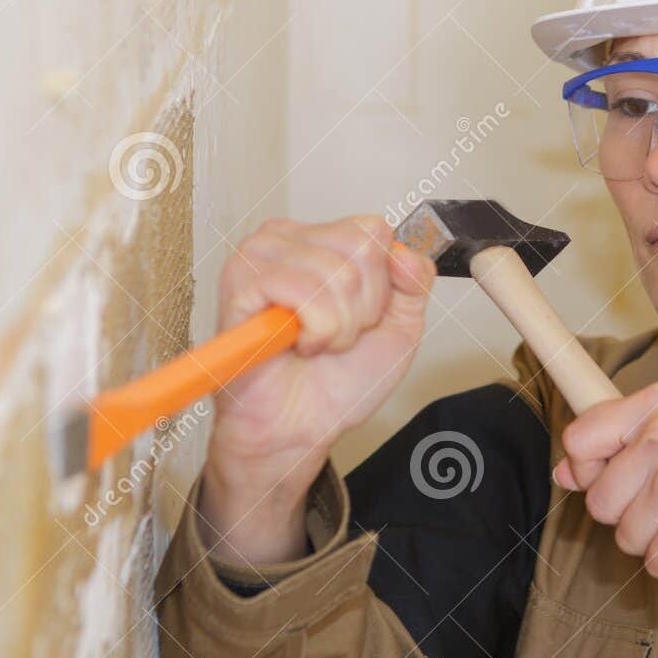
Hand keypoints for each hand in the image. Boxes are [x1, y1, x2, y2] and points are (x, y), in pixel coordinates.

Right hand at [200, 215, 434, 563]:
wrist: (298, 427)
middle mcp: (286, 239)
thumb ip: (415, 281)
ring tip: (313, 342)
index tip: (358, 318)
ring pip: (338, 273)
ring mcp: (258, 256)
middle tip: (332, 333)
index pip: (374, 230)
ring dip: (338, 326)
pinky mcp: (241, 282)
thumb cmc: (336, 381)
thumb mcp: (400, 326)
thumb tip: (404, 250)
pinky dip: (316, 331)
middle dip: (361, 307)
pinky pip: (306, 291)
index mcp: (319, 240)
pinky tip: (296, 344)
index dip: (380, 286)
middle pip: (361, 248)